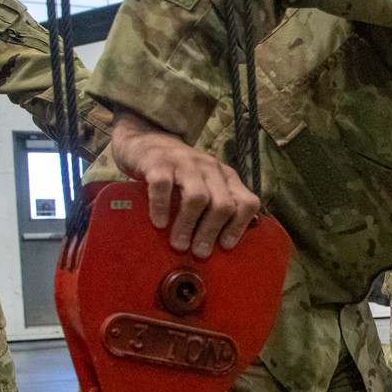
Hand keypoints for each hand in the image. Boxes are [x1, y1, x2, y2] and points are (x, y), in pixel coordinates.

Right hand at [108, 109, 260, 257]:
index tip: (225, 246)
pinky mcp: (159, 161)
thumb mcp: (203, 184)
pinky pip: (163, 186)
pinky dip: (162, 207)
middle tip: (199, 252)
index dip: (239, 226)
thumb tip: (220, 244)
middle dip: (211, 232)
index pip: (247, 202)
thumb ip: (214, 205)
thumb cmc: (176, 172)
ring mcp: (185, 163)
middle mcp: (210, 168)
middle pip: (223, 204)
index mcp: (225, 177)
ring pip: (198, 198)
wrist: (145, 138)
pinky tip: (159, 224)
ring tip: (179, 245)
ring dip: (188, 225)